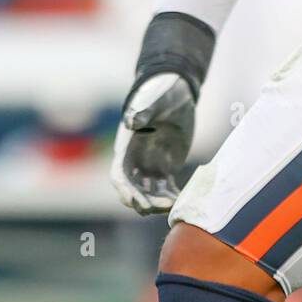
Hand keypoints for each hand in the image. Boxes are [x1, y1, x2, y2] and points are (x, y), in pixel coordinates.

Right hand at [110, 73, 194, 214]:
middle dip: (142, 202)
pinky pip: (165, 189)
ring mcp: (150, 166)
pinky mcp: (165, 168)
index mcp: (127, 147)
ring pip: (149, 194)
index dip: (124, 190)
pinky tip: (181, 201)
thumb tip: (130, 121)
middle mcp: (136, 161)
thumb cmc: (161, 93)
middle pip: (134, 190)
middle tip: (156, 208)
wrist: (177, 92)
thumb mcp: (154, 101)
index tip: (133, 201)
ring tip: (172, 205)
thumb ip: (144, 112)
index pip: (120, 175)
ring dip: (157, 203)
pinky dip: (171, 197)